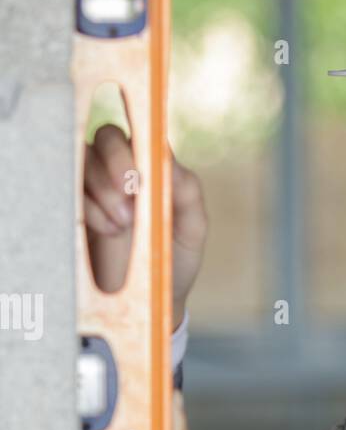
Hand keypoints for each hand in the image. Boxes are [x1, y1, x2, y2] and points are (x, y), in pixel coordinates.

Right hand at [83, 124, 207, 329]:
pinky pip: (68, 188)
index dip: (139, 144)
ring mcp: (94, 185)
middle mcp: (121, 167)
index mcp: (153, 164)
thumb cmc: (175, 257)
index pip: (142, 130)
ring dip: (102, 190)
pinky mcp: (75, 206)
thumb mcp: (193, 227)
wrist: (151, 299)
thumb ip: (187, 191)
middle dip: (115, 163)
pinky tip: (108, 231)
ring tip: (123, 226)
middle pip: (107, 136)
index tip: (141, 176)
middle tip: (130, 200)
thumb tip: (166, 160)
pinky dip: (89, 208)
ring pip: (83, 159)